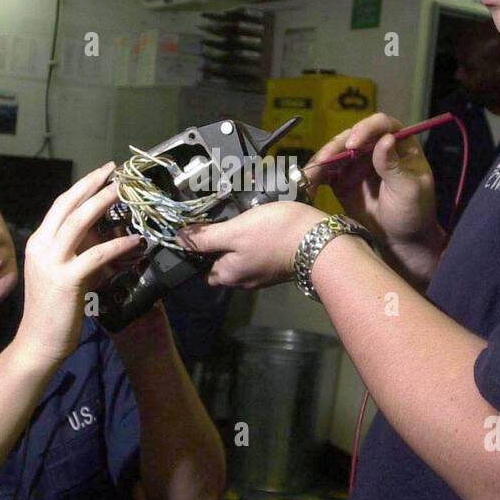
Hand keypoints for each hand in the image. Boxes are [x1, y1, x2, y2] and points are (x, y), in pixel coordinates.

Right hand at [14, 162, 143, 372]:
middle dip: (92, 184)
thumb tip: (106, 233)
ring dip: (103, 203)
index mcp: (38, 242)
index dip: (83, 187)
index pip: (61, 205)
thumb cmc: (54, 309)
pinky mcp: (66, 280)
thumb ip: (78, 251)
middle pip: (68, 205)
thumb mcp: (62, 271)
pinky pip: (97, 254)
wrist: (39, 342)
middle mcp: (41, 246)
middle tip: (114, 170)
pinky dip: (118, 245)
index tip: (102, 174)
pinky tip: (136, 240)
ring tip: (124, 191)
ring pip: (79, 222)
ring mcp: (52, 262)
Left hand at [176, 201, 326, 289]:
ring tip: (249, 218)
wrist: (321, 241)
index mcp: (228, 275)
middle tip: (230, 219)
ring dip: (243, 240)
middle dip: (224, 242)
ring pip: (243, 256)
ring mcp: (263, 275)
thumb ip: (206, 237)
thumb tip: (178, 239)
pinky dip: (260, 242)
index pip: (203, 266)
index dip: (201, 247)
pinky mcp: (279, 266)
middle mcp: (243, 281)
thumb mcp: (235, 230)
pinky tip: (266, 226)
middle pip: (223, 261)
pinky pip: (261, 254)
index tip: (206, 227)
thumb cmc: (274, 234)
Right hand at [303, 112, 444, 285]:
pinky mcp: (342, 180)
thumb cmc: (413, 212)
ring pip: (335, 152)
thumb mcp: (408, 190)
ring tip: (310, 175)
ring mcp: (357, 163)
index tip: (352, 144)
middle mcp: (375, 148)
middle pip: (352, 136)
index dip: (365, 129)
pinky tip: (307, 186)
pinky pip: (325, 172)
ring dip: (321, 161)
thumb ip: (394, 166)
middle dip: (335, 146)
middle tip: (324, 160)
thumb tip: (385, 139)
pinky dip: (315, 177)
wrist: (402, 240)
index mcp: (399, 144)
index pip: (381, 125)